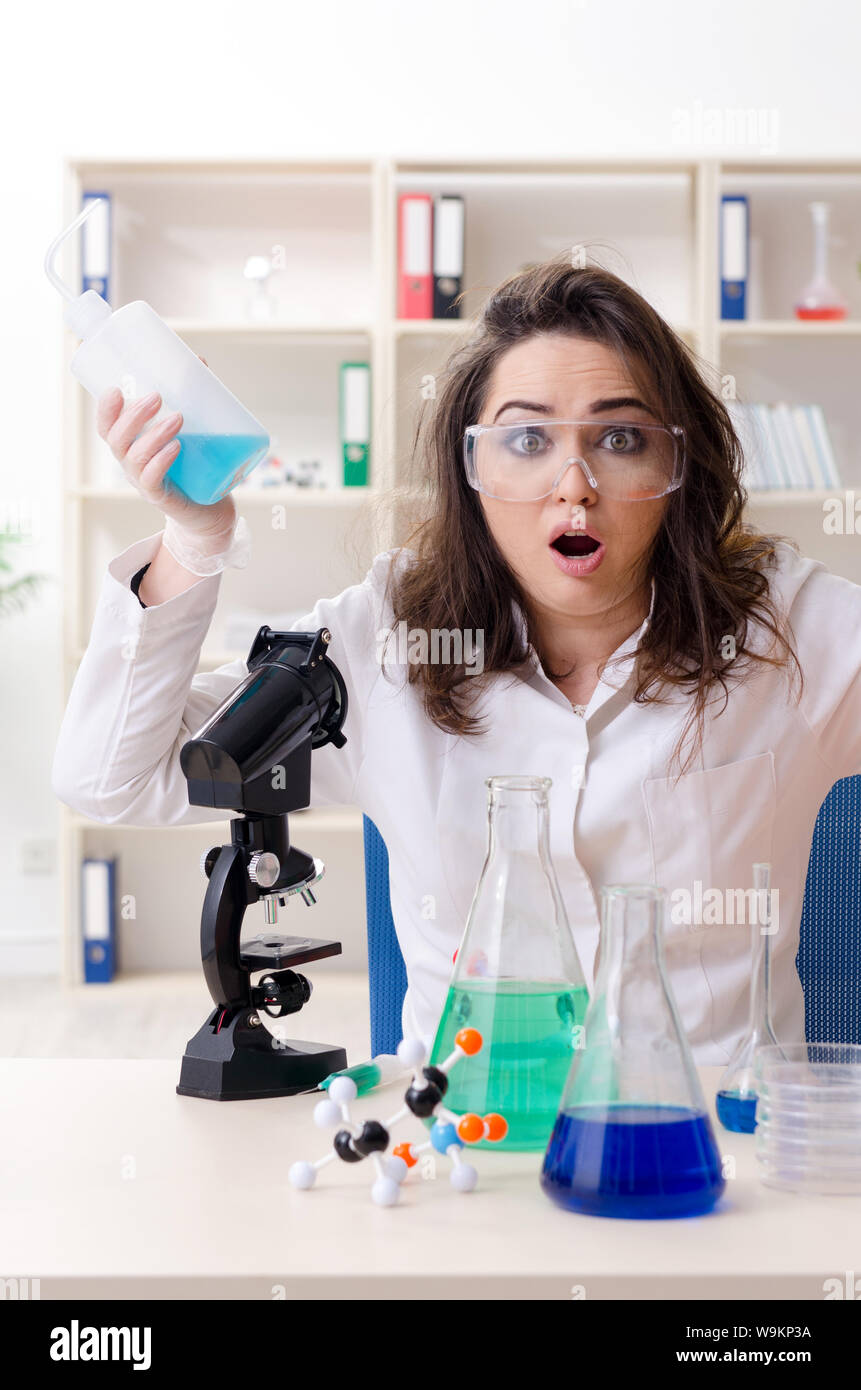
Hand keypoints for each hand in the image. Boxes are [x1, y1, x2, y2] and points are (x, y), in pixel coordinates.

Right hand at [95, 357, 235, 543]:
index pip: (106, 426)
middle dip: (133, 415)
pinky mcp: (161, 498)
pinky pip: (151, 480)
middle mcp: (131, 464)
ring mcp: (143, 482)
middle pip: (116, 439)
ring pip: (134, 457)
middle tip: (157, 396)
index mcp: (131, 445)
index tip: (116, 388)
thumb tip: (199, 362)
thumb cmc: (196, 465)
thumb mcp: (191, 430)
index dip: (105, 409)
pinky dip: (161, 461)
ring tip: (178, 418)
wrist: (212, 510)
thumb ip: (191, 400)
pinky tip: (175, 448)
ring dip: (153, 434)